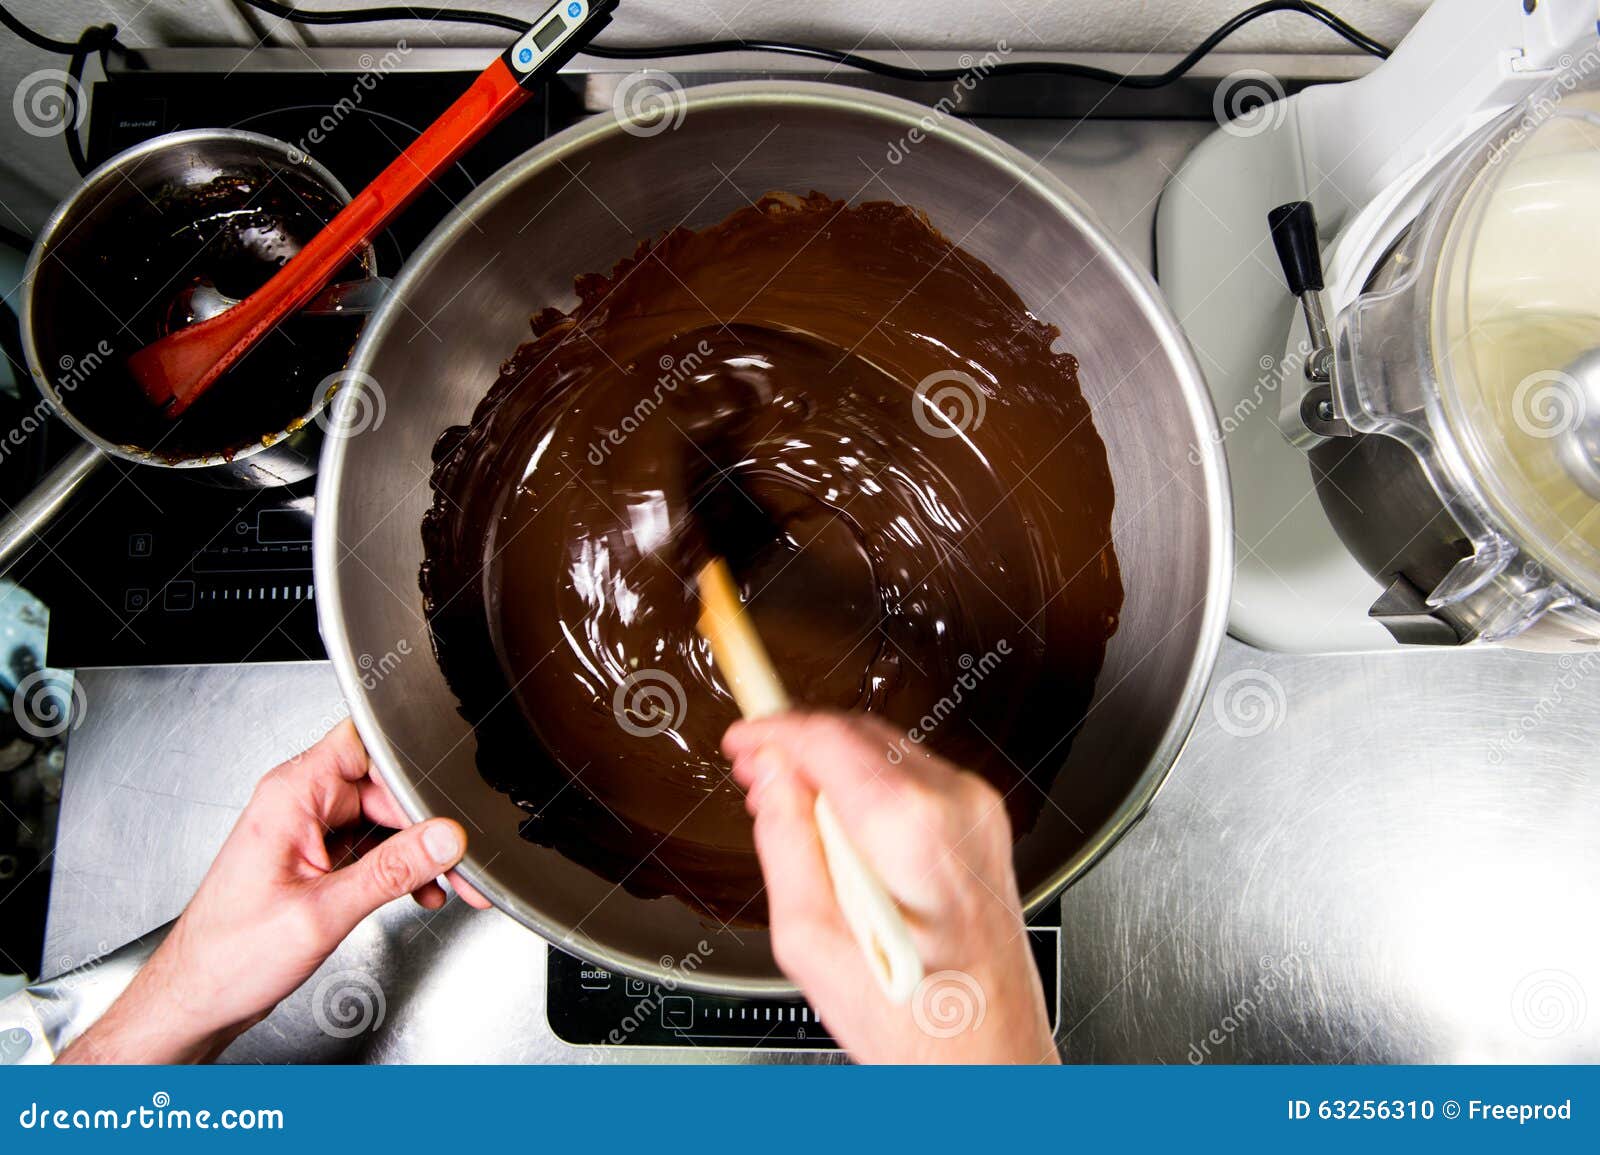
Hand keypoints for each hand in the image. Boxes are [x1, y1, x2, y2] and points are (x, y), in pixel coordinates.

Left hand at [58, 719, 490, 1063]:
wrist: (197, 998)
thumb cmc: (228, 956)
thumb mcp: (323, 913)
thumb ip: (391, 871)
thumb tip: (444, 838)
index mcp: (291, 795)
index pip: (364, 744)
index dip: (411, 763)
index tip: (447, 796)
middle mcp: (299, 804)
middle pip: (384, 786)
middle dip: (427, 824)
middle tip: (460, 859)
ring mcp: (308, 831)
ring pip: (384, 819)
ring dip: (418, 851)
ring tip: (450, 881)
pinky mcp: (317, 857)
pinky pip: (372, 847)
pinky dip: (400, 869)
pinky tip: (420, 892)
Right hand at [723, 711, 1058, 1063]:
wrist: (990, 1055)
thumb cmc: (916, 1021)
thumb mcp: (812, 940)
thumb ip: (784, 843)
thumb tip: (769, 781)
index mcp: (911, 827)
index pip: (827, 737)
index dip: (772, 730)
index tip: (741, 739)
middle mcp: (955, 804)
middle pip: (859, 733)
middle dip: (799, 746)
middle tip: (752, 774)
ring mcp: (978, 810)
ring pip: (885, 750)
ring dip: (832, 766)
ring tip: (790, 811)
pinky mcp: (984, 823)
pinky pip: (912, 778)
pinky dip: (868, 788)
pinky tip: (841, 831)